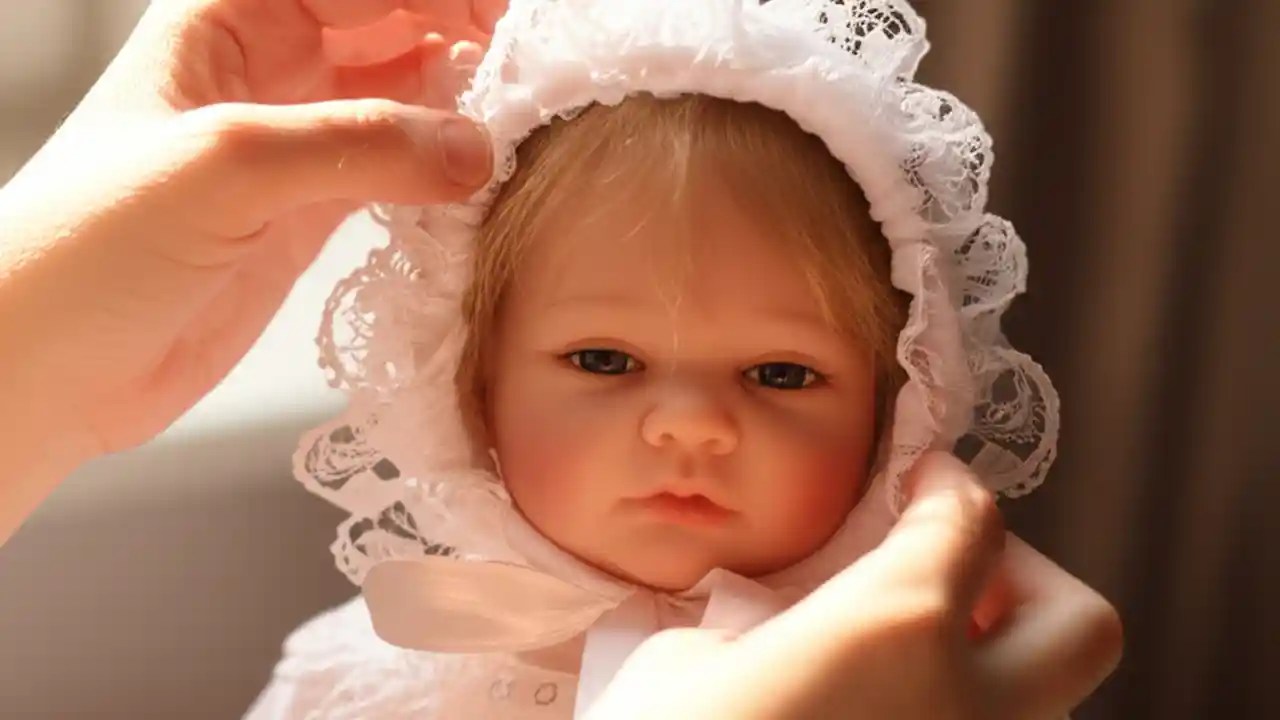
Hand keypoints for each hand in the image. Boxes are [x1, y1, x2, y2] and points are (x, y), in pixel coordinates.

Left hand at [0, 0, 502, 538]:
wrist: (45, 371)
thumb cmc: (86, 249)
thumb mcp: (224, 166)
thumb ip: (355, 146)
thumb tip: (475, 150)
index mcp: (230, 20)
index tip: (511, 25)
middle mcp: (269, 71)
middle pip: (392, 27)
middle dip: (463, 42)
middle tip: (531, 81)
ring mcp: (295, 146)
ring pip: (404, 102)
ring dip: (461, 113)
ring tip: (515, 135)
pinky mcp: (311, 216)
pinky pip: (398, 174)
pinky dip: (441, 178)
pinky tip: (477, 186)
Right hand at [591, 453, 1123, 719]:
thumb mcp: (688, 664)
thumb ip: (760, 628)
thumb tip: (772, 629)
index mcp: (900, 626)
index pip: (970, 521)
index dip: (949, 484)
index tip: (927, 478)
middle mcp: (970, 702)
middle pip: (1081, 623)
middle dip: (1030, 582)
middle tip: (958, 572)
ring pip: (1046, 706)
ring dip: (999, 666)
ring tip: (920, 659)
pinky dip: (963, 717)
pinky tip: (895, 712)